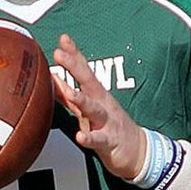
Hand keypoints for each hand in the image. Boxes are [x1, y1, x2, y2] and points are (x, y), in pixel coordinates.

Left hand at [53, 34, 146, 179]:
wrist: (139, 151)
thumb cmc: (110, 127)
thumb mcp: (88, 108)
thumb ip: (68, 94)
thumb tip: (51, 78)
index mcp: (96, 94)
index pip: (84, 70)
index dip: (74, 54)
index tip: (63, 39)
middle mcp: (102, 103)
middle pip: (88, 81)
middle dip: (74, 66)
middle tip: (59, 53)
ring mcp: (107, 121)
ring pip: (93, 108)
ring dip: (82, 99)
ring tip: (71, 92)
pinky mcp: (110, 141)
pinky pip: (98, 139)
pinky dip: (89, 138)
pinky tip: (80, 136)